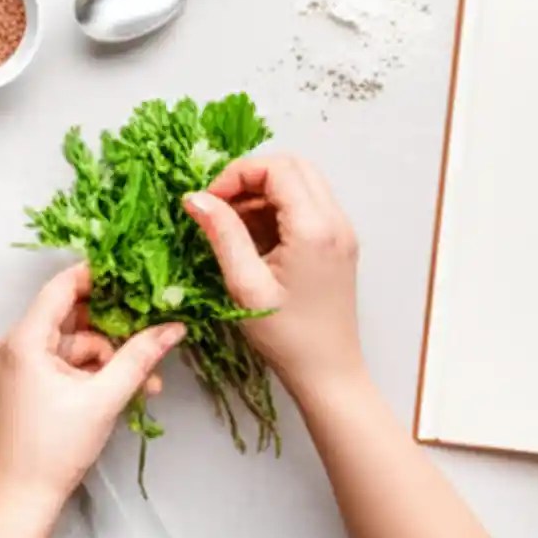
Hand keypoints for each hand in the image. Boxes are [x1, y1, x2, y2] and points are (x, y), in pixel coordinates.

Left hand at [0, 265, 184, 537]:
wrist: (24, 496)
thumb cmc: (53, 448)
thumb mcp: (105, 397)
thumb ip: (140, 356)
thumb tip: (173, 327)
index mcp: (26, 339)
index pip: (64, 285)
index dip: (100, 274)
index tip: (135, 273)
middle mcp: (20, 344)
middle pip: (76, 314)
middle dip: (117, 325)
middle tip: (152, 329)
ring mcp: (26, 364)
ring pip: (80, 341)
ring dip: (114, 355)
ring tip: (147, 380)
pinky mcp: (34, 382)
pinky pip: (72, 362)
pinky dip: (99, 371)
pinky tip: (128, 388)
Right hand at [184, 155, 361, 394]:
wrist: (329, 371)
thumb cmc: (287, 337)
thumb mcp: (246, 286)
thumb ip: (223, 235)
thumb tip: (195, 198)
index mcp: (315, 228)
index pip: (277, 169)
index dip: (236, 175)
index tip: (208, 202)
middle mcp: (336, 220)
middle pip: (293, 166)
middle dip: (251, 177)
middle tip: (220, 206)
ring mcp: (341, 230)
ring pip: (301, 183)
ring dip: (263, 193)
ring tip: (232, 227)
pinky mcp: (338, 242)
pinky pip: (308, 205)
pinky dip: (277, 210)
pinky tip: (254, 240)